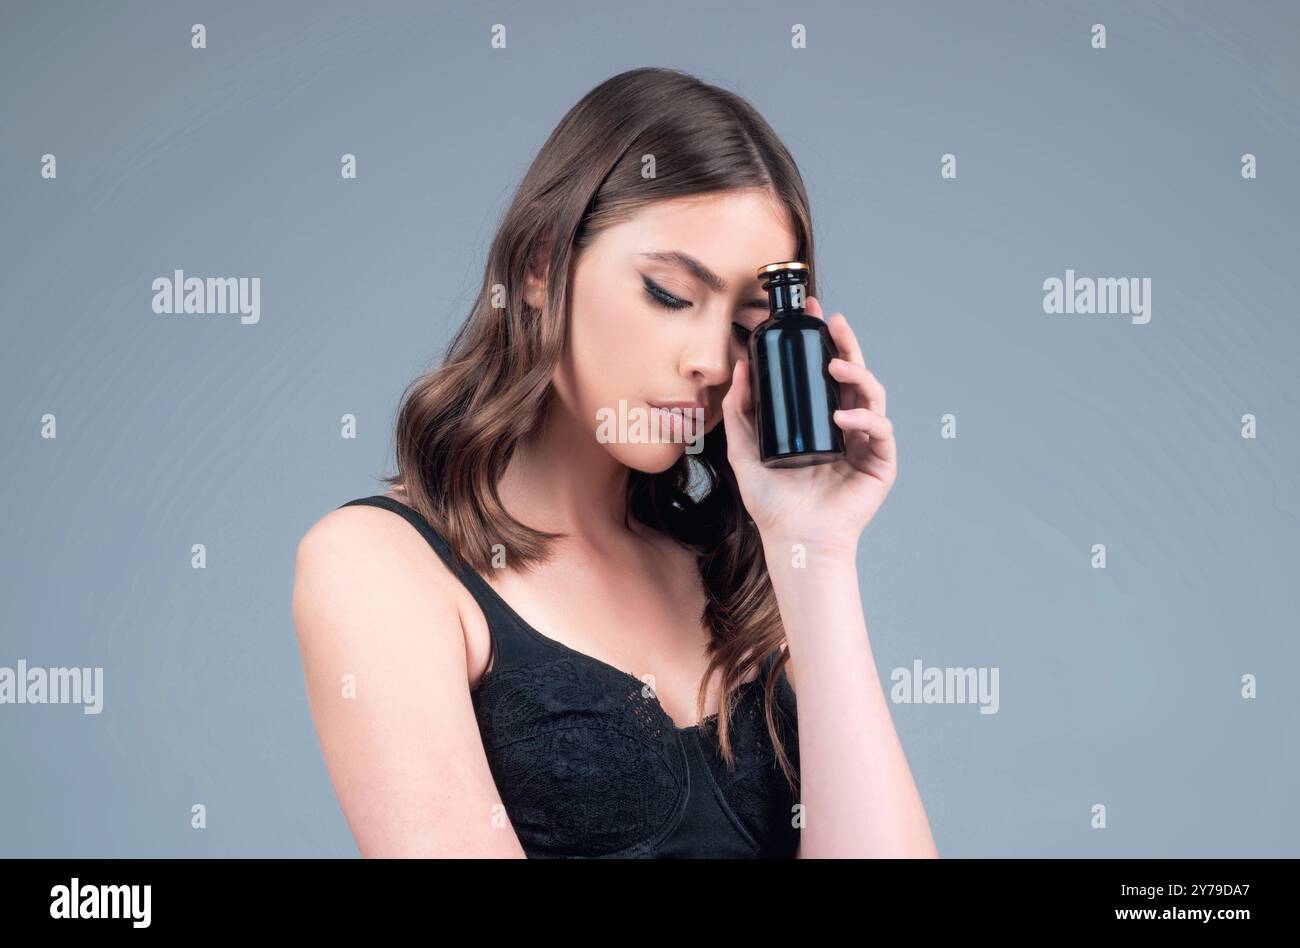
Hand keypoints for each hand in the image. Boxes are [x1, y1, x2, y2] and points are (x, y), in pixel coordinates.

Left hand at [719, 296, 896, 557]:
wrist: (792, 540)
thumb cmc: (773, 503)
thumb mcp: (744, 450)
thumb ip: (740, 411)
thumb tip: (741, 368)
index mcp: (818, 420)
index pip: (824, 372)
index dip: (822, 341)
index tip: (810, 315)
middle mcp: (845, 426)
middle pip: (852, 374)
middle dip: (845, 343)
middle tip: (832, 322)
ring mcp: (865, 443)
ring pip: (871, 394)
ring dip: (857, 373)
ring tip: (835, 364)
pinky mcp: (880, 463)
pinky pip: (880, 430)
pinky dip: (864, 418)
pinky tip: (842, 415)